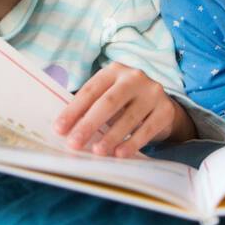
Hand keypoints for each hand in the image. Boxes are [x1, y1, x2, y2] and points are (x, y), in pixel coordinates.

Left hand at [53, 63, 188, 157]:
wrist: (161, 105)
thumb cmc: (125, 103)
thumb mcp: (107, 97)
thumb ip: (90, 108)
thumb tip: (65, 130)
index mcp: (113, 71)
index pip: (90, 90)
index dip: (73, 110)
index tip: (59, 129)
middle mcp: (134, 77)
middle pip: (109, 102)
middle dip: (89, 124)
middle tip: (74, 143)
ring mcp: (152, 92)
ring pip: (129, 117)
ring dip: (111, 136)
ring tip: (97, 151)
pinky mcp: (166, 110)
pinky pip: (148, 128)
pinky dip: (133, 142)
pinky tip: (120, 153)